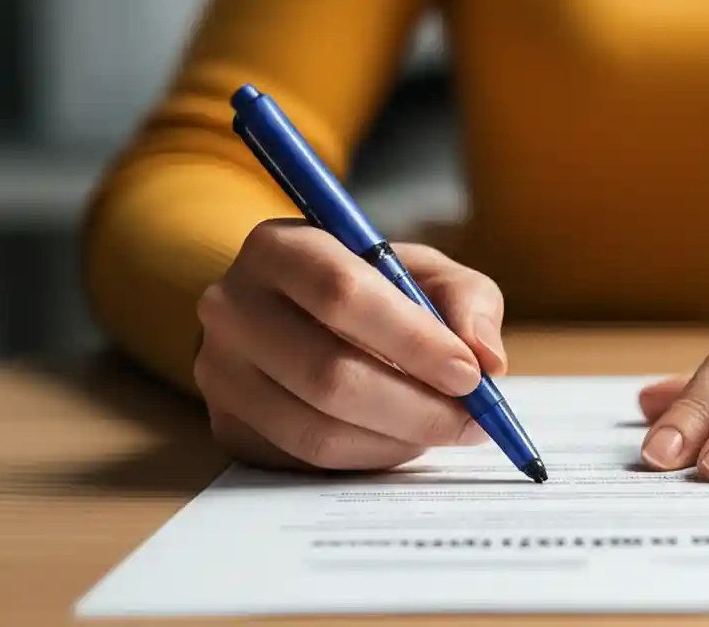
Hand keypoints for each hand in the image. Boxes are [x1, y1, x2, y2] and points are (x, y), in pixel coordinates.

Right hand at [195, 219, 505, 469]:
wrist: (296, 314)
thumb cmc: (374, 289)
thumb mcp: (424, 272)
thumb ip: (468, 301)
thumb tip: (488, 359)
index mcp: (280, 247)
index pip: (341, 294)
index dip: (412, 340)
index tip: (469, 373)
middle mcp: (233, 307)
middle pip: (328, 374)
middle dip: (416, 406)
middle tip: (472, 419)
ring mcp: (221, 372)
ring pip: (317, 429)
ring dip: (399, 439)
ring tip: (446, 428)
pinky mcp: (227, 426)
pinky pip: (308, 460)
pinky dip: (371, 457)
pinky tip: (404, 439)